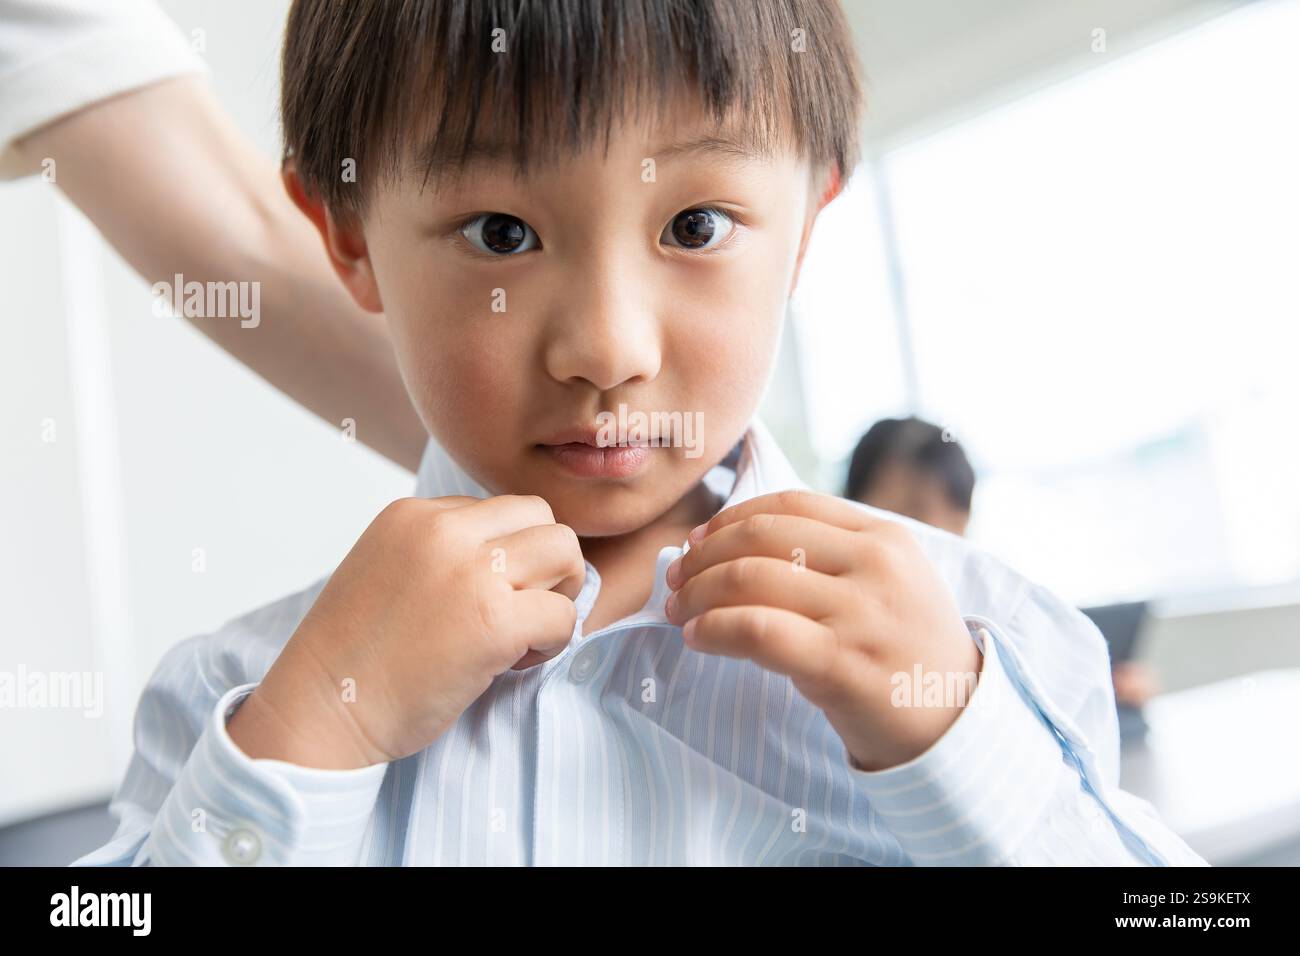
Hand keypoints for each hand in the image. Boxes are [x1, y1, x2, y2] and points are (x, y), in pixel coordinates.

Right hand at [227, 495, 584, 768]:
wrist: (321, 712)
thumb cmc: (357, 657)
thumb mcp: (389, 570)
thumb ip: (441, 551)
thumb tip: (513, 555)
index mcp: (414, 514)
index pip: (499, 510)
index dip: (507, 554)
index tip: (483, 597)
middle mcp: (443, 531)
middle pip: (541, 515)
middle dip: (546, 563)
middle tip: (521, 610)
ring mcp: (471, 573)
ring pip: (565, 551)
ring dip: (559, 594)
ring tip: (523, 633)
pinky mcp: (494, 622)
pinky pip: (564, 614)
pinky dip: (554, 641)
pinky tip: (514, 662)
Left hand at [663, 490, 981, 771]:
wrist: (955, 722)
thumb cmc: (905, 650)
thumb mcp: (888, 582)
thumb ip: (830, 555)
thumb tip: (729, 545)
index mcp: (884, 536)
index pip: (790, 504)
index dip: (731, 517)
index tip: (700, 539)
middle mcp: (874, 565)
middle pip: (761, 537)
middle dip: (704, 555)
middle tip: (677, 577)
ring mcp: (859, 613)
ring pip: (749, 579)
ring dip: (698, 593)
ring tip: (679, 610)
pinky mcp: (840, 662)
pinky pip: (755, 630)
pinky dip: (713, 629)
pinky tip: (697, 637)